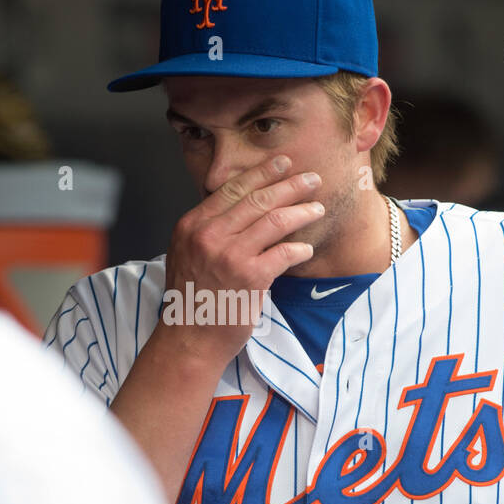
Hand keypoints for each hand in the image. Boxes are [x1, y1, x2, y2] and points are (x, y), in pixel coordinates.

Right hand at [156, 154, 323, 366]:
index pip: (232, 189)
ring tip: (317, 209)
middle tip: (312, 179)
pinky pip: (284, 253)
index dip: (261, 174)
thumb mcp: (187, 254)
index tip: (283, 164)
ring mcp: (230, 255)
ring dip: (301, 212)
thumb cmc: (192, 299)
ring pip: (275, 220)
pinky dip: (299, 249)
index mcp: (192, 225)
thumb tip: (243, 206)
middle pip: (258, 199)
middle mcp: (209, 235)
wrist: (189, 339)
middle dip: (290, 185)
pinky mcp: (250, 277)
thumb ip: (209, 229)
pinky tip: (306, 248)